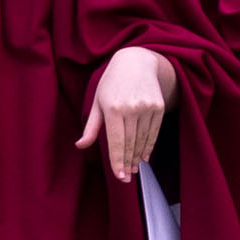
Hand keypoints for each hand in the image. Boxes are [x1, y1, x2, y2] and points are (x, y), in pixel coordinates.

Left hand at [76, 43, 176, 184]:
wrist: (136, 61)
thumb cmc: (111, 83)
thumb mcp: (97, 102)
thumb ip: (91, 127)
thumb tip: (80, 145)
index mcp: (112, 108)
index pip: (115, 141)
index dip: (117, 161)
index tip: (119, 176)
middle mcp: (131, 108)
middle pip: (130, 143)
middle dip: (127, 163)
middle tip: (125, 178)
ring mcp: (147, 107)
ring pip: (142, 139)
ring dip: (138, 157)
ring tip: (133, 169)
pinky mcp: (158, 107)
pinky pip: (153, 132)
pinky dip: (149, 146)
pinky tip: (144, 157)